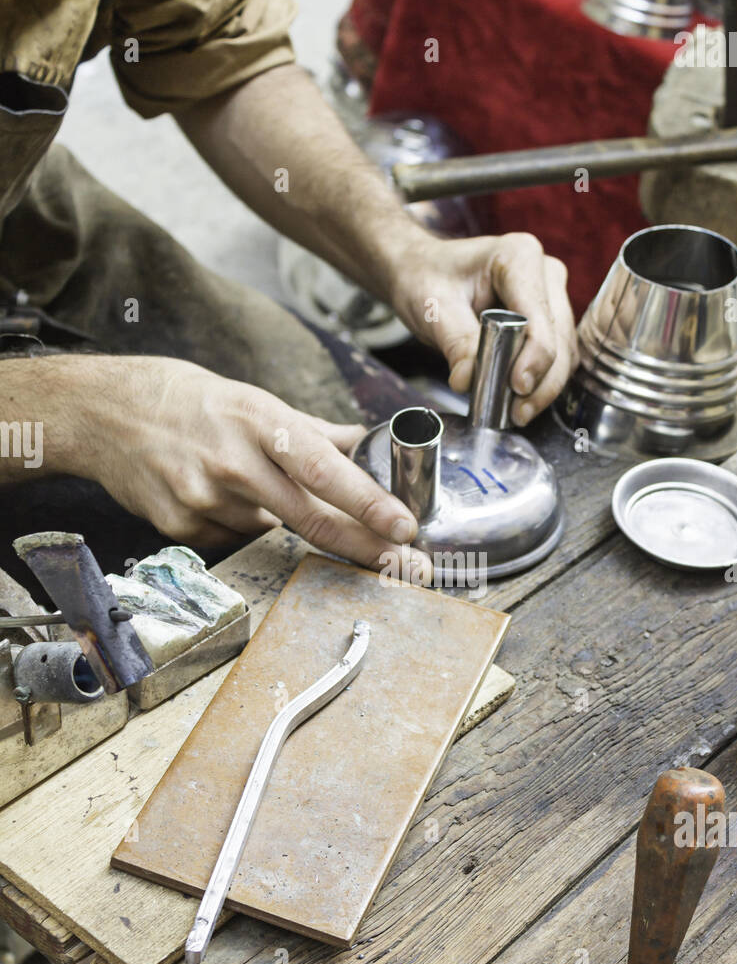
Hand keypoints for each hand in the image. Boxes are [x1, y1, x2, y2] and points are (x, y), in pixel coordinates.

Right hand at [66, 356, 428, 574]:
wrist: (105, 413)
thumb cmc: (187, 402)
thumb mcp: (253, 400)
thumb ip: (312, 431)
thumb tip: (364, 442)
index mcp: (259, 422)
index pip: (325, 470)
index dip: (368, 503)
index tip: (404, 526)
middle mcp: (233, 463)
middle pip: (311, 517)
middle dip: (363, 545)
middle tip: (401, 563)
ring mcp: (204, 500)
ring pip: (272, 531)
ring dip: (279, 520)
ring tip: (243, 484)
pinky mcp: (182, 528)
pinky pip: (235, 539)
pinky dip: (240, 525)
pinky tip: (215, 495)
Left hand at [388, 231, 577, 424]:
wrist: (422, 271)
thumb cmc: (426, 277)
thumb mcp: (434, 308)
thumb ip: (456, 343)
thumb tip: (468, 382)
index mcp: (519, 257)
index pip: (539, 318)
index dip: (534, 358)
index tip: (516, 389)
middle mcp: (545, 272)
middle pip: (559, 339)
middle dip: (541, 381)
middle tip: (516, 414)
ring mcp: (550, 295)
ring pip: (564, 352)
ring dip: (544, 386)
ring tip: (516, 413)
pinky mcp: (548, 318)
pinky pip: (555, 356)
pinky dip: (540, 381)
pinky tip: (519, 402)